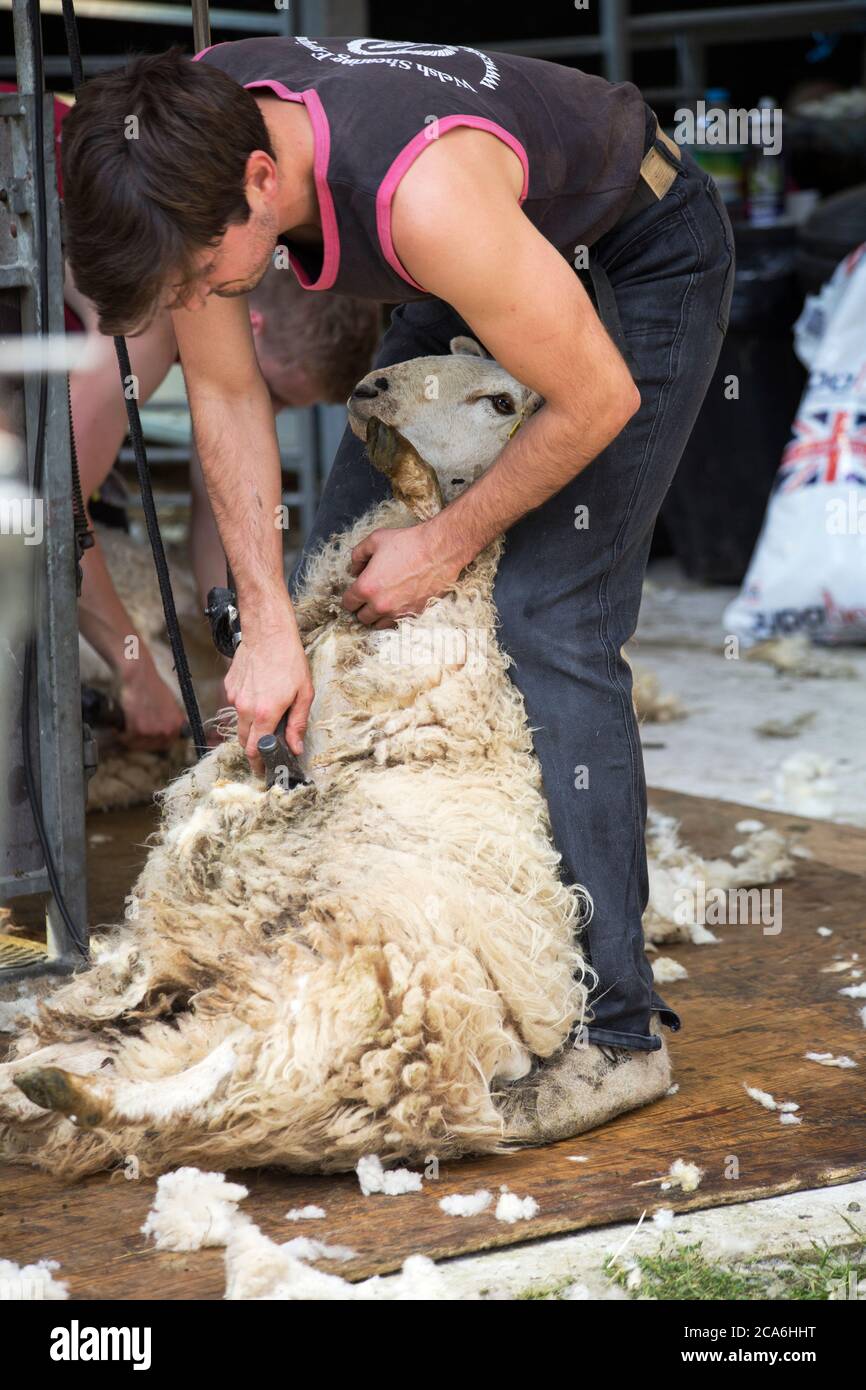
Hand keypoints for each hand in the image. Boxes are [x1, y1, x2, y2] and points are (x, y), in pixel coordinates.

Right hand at [119, 657, 187, 749]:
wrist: (139, 676)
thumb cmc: (151, 686)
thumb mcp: (170, 703)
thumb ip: (169, 719)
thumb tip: (166, 730)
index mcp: (178, 724)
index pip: (168, 744)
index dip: (154, 742)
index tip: (145, 739)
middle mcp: (169, 730)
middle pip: (153, 747)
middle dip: (141, 741)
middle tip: (131, 735)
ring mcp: (154, 731)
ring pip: (139, 745)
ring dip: (129, 739)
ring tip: (124, 731)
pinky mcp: (139, 730)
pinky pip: (128, 739)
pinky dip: (121, 735)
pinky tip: (118, 729)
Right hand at [224, 604, 312, 765]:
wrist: (268, 633)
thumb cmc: (289, 660)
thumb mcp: (304, 694)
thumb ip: (297, 724)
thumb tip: (295, 748)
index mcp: (264, 713)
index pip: (254, 750)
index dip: (259, 764)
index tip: (264, 771)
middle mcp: (245, 708)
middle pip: (244, 741)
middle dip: (254, 749)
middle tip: (268, 752)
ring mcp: (235, 697)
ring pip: (240, 723)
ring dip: (252, 727)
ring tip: (268, 716)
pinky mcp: (230, 687)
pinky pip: (237, 705)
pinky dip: (247, 707)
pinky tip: (261, 694)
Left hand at [341, 521, 465, 627]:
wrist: (439, 551)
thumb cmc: (408, 543)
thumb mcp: (375, 540)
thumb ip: (358, 555)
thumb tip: (354, 569)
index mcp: (367, 587)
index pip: (348, 603)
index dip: (349, 597)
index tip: (355, 592)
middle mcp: (381, 605)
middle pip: (362, 617)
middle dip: (362, 607)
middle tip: (369, 596)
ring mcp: (398, 612)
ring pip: (379, 624)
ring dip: (377, 615)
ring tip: (383, 602)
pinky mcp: (415, 613)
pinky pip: (398, 622)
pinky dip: (394, 616)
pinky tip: (397, 604)